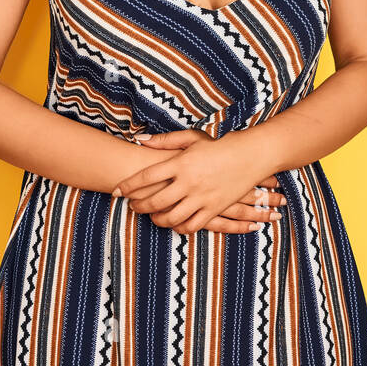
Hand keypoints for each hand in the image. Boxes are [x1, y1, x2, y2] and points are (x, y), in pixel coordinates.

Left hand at [114, 129, 283, 234]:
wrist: (250, 155)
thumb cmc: (218, 145)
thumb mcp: (192, 138)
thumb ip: (165, 141)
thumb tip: (139, 140)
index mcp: (181, 162)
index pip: (146, 177)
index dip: (127, 186)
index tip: (116, 192)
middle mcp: (189, 182)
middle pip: (155, 201)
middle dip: (139, 206)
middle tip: (132, 206)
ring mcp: (202, 197)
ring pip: (171, 217)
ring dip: (157, 219)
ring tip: (152, 216)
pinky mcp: (214, 208)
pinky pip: (191, 225)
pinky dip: (179, 227)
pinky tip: (174, 223)